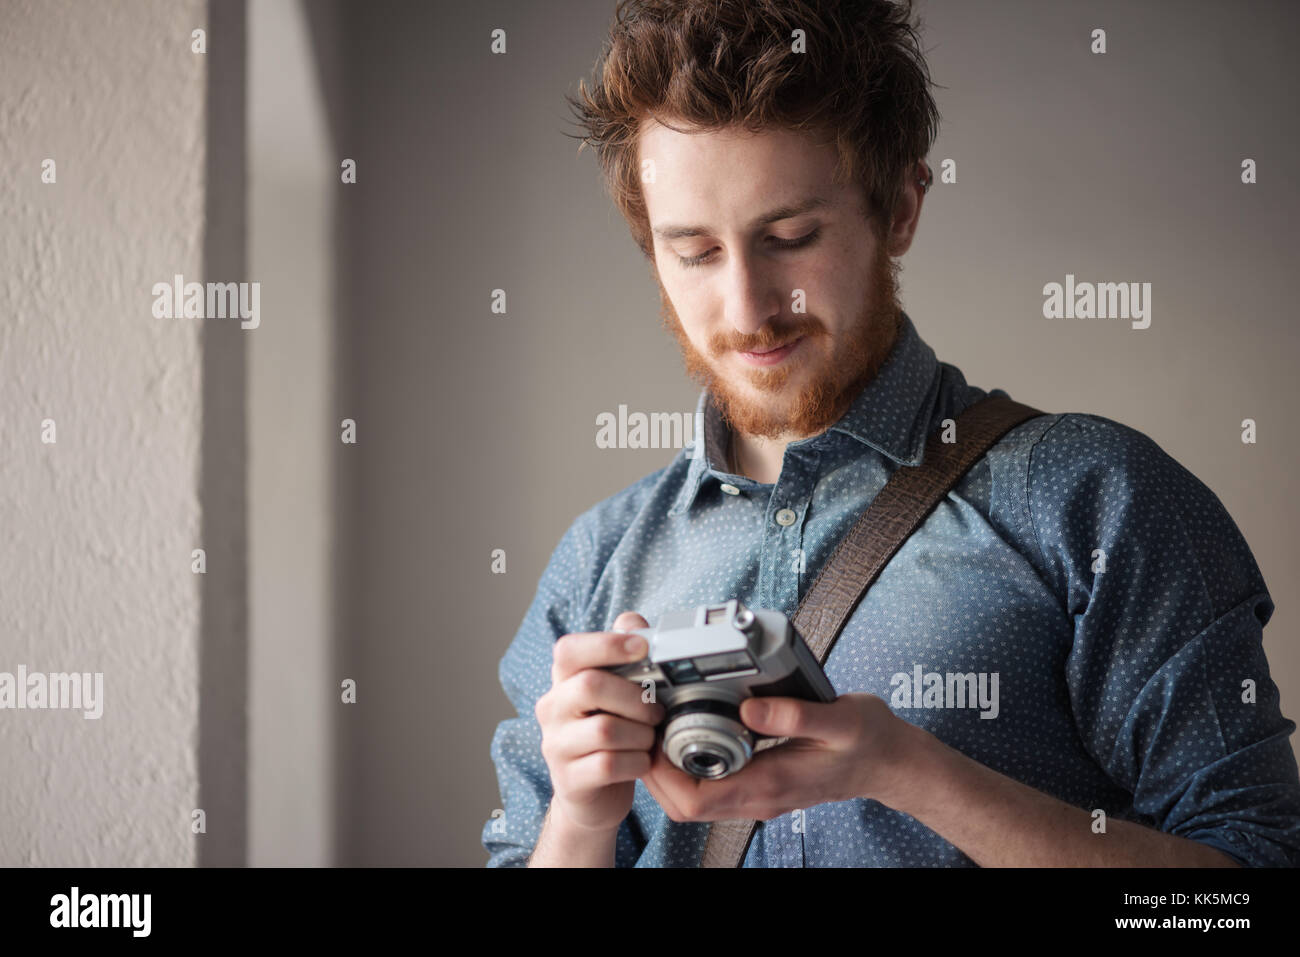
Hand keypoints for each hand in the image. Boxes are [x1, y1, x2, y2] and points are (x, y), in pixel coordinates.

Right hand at [535, 612, 665, 832]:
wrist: (593, 794)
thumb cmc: (610, 734)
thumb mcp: (616, 694)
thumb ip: (622, 656)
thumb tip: (632, 622)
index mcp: (563, 681)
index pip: (569, 650)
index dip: (607, 644)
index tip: (643, 648)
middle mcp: (552, 709)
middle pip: (590, 685)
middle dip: (636, 697)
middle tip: (656, 710)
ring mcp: (556, 745)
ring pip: (605, 729)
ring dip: (640, 734)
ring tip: (649, 739)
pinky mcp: (569, 780)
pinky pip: (609, 765)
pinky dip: (637, 763)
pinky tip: (642, 762)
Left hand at [641, 692, 910, 821]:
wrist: (890, 761)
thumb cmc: (868, 741)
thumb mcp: (839, 719)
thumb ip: (795, 714)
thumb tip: (750, 707)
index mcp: (769, 785)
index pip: (696, 800)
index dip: (663, 775)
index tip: (653, 737)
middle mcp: (758, 796)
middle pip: (685, 804)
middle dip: (655, 771)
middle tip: (646, 726)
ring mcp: (758, 792)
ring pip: (695, 798)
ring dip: (668, 768)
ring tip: (660, 725)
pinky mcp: (760, 780)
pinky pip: (712, 783)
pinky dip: (690, 763)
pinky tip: (689, 729)